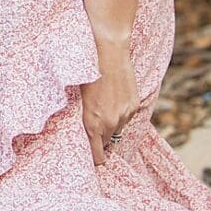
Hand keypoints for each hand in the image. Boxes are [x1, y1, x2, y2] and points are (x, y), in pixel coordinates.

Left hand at [81, 38, 139, 166]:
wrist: (107, 52)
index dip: (94, 158)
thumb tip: (83, 134)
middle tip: (94, 126)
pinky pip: (126, 118)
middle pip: (107, 144)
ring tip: (103, 108)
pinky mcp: (133, 105)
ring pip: (118, 130)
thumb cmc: (85, 73)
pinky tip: (113, 99)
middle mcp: (110, 123)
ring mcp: (124, 115)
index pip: (97, 157)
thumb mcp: (77, 99)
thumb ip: (82, 119)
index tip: (91, 156)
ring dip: (111, 125)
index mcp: (92, 124)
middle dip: (101, 139)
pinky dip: (120, 113)